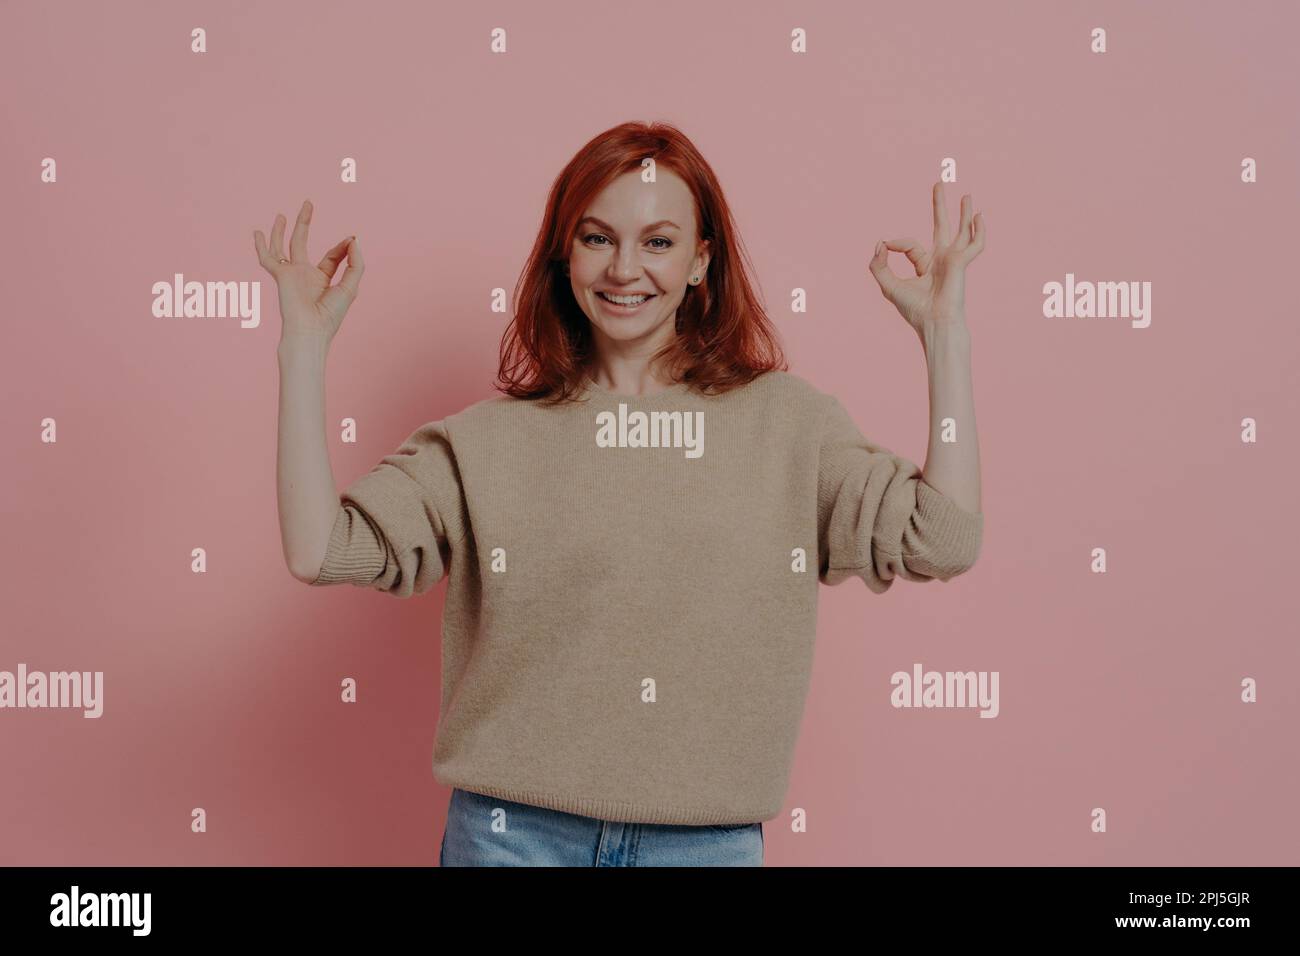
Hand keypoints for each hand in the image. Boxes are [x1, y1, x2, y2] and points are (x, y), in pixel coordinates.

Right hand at [254, 199, 363, 343]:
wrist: (310, 330)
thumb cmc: (331, 315)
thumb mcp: (350, 286)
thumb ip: (355, 263)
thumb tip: (353, 241)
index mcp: (322, 280)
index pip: (330, 257)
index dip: (342, 247)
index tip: (351, 239)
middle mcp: (304, 275)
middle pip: (301, 243)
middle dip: (304, 223)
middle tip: (308, 203)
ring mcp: (291, 274)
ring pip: (283, 246)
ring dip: (282, 230)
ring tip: (283, 214)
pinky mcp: (281, 276)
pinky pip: (268, 259)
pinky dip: (262, 246)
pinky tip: (258, 233)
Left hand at [867, 182, 984, 332]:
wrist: (933, 322)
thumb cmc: (914, 309)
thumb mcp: (888, 285)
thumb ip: (878, 265)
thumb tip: (880, 243)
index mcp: (926, 266)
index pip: (911, 246)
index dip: (897, 243)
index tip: (885, 245)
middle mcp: (942, 260)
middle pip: (942, 227)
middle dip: (939, 206)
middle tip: (938, 184)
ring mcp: (954, 260)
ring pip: (962, 231)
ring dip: (964, 213)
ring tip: (966, 195)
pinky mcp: (962, 262)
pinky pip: (975, 244)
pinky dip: (979, 231)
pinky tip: (978, 216)